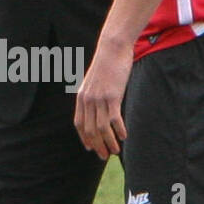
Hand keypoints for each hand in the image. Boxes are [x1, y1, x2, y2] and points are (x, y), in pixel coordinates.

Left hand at [74, 39, 132, 158]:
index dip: (84, 138)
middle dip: (97, 145)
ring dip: (109, 142)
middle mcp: (88, 100)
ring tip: (116, 151)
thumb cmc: (106, 63)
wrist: (112, 48)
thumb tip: (98, 105)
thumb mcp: (95, 80)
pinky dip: (118, 130)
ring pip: (102, 128)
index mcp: (82, 97)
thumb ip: (94, 94)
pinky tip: (124, 136)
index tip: (90, 148)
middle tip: (105, 155)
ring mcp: (99, 98)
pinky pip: (114, 119)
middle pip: (90, 130)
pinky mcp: (112, 96)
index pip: (79, 124)